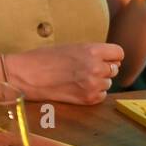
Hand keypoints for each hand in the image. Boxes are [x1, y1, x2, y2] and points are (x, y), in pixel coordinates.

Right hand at [6, 42, 124, 104]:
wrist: (26, 74)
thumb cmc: (44, 58)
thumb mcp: (70, 47)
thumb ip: (91, 52)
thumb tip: (109, 60)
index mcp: (92, 50)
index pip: (119, 53)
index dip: (111, 56)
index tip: (104, 58)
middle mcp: (95, 67)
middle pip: (114, 69)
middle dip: (103, 69)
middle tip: (86, 69)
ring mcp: (92, 84)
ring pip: (108, 83)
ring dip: (98, 82)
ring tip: (79, 79)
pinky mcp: (87, 99)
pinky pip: (101, 95)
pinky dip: (93, 93)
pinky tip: (78, 88)